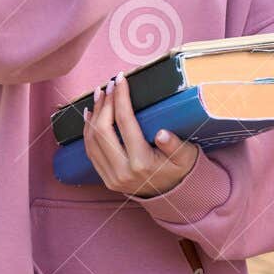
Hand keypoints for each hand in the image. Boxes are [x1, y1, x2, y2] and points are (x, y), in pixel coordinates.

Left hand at [82, 72, 200, 196]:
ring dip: (94, 114)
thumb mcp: (186, 156)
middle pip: (103, 130)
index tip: (121, 79)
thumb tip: (162, 133)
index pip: (125, 122)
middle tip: (109, 84)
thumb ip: (174, 145)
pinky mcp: (105, 178)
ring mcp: (111, 177)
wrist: (172, 194)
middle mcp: (122, 171)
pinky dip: (87, 130)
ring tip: (99, 94)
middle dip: (104, 103)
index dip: (120, 98)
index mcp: (142, 163)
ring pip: (92, 140)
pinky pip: (90, 151)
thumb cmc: (180, 169)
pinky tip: (90, 114)